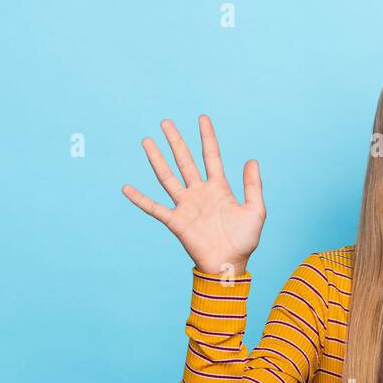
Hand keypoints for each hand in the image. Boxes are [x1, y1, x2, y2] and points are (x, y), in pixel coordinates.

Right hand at [122, 115, 265, 275]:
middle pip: (185, 161)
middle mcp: (199, 193)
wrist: (229, 265)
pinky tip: (126, 188)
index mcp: (218, 188)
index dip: (207, 137)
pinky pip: (154, 208)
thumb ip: (253, 186)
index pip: (211, 156)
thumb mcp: (255, 211)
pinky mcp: (176, 221)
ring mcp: (186, 206)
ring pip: (167, 177)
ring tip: (147, 141)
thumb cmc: (244, 241)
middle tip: (166, 122)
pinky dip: (140, 199)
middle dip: (176, 141)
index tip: (202, 118)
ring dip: (157, 159)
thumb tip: (252, 160)